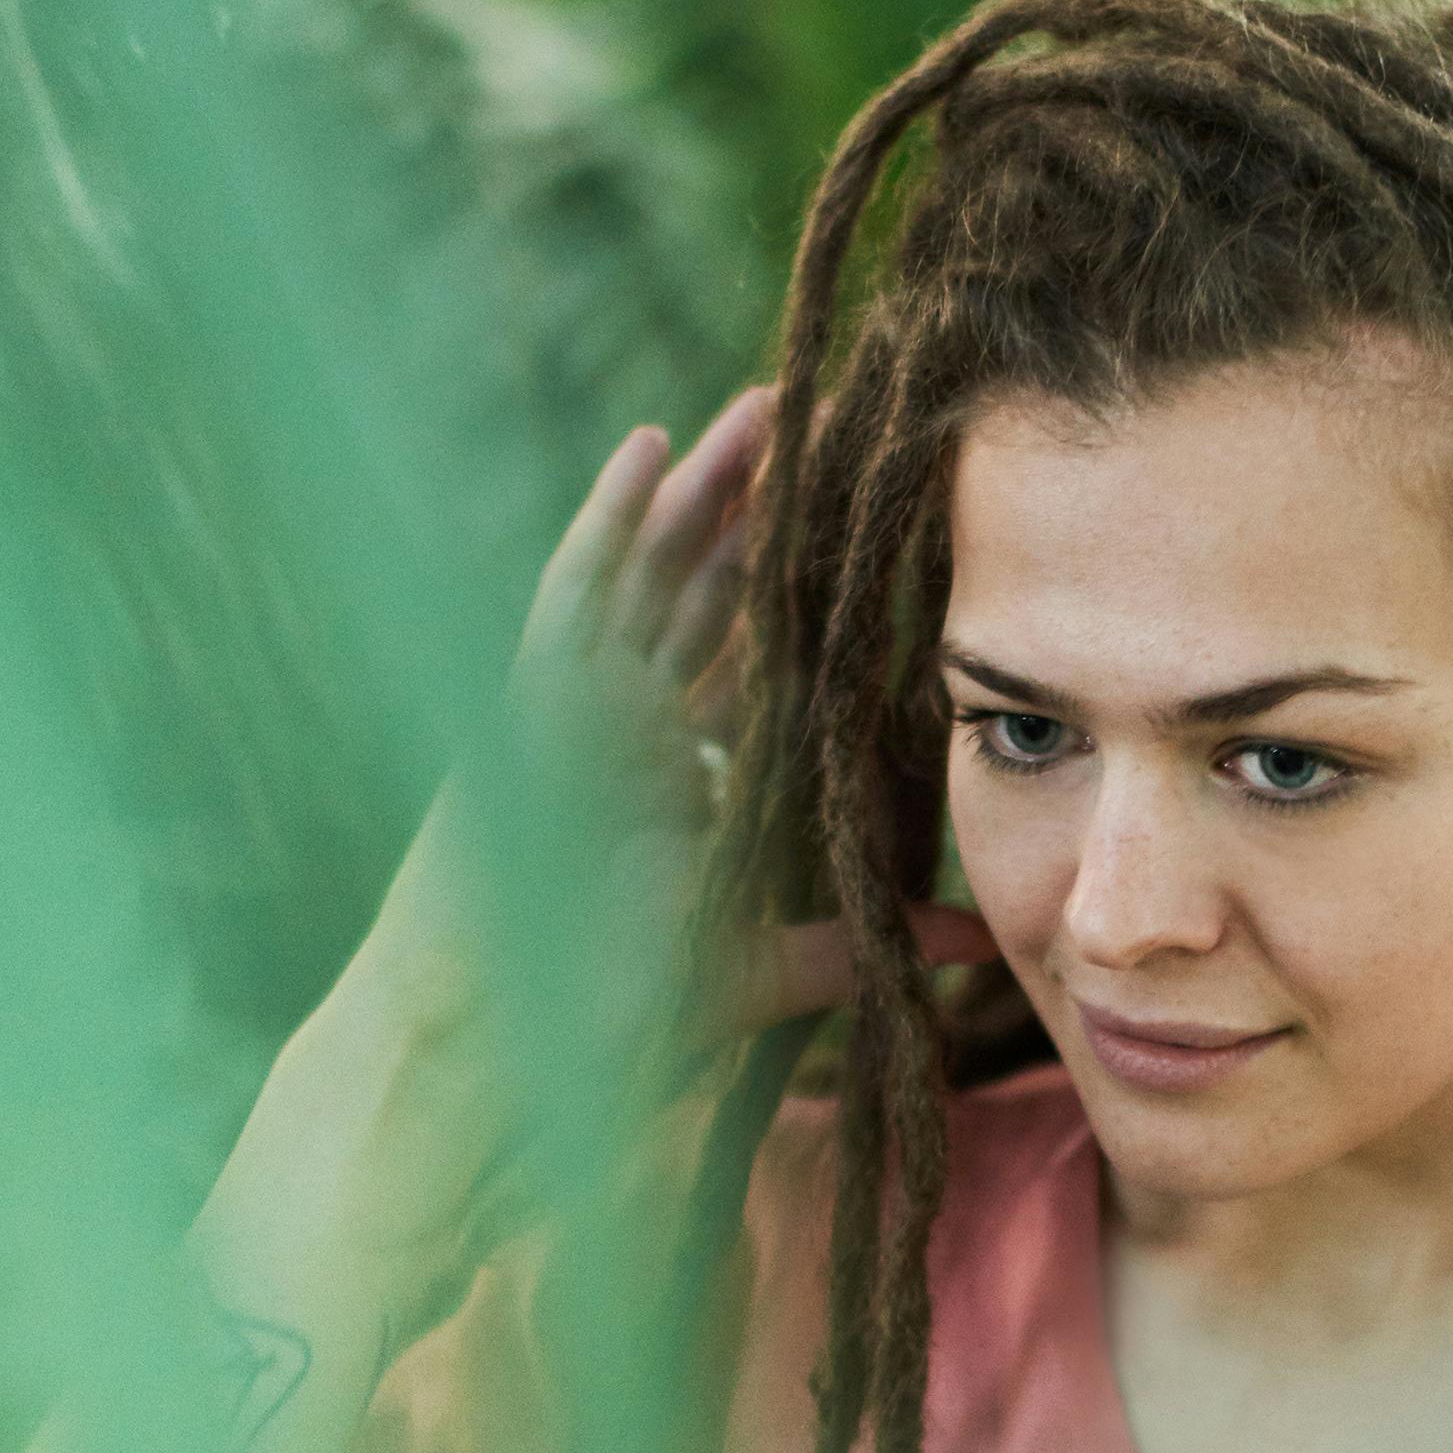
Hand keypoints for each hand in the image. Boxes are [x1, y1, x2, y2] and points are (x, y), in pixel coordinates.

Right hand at [313, 395, 993, 1258]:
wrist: (494, 1045)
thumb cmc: (604, 1020)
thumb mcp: (756, 972)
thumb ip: (850, 943)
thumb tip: (958, 945)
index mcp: (683, 779)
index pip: (759, 660)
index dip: (808, 593)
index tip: (875, 530)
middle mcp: (633, 728)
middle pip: (711, 595)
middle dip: (767, 513)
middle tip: (836, 428)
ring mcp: (579, 709)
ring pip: (653, 571)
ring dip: (707, 488)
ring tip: (770, 407)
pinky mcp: (530, 703)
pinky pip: (575, 592)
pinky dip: (610, 521)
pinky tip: (648, 448)